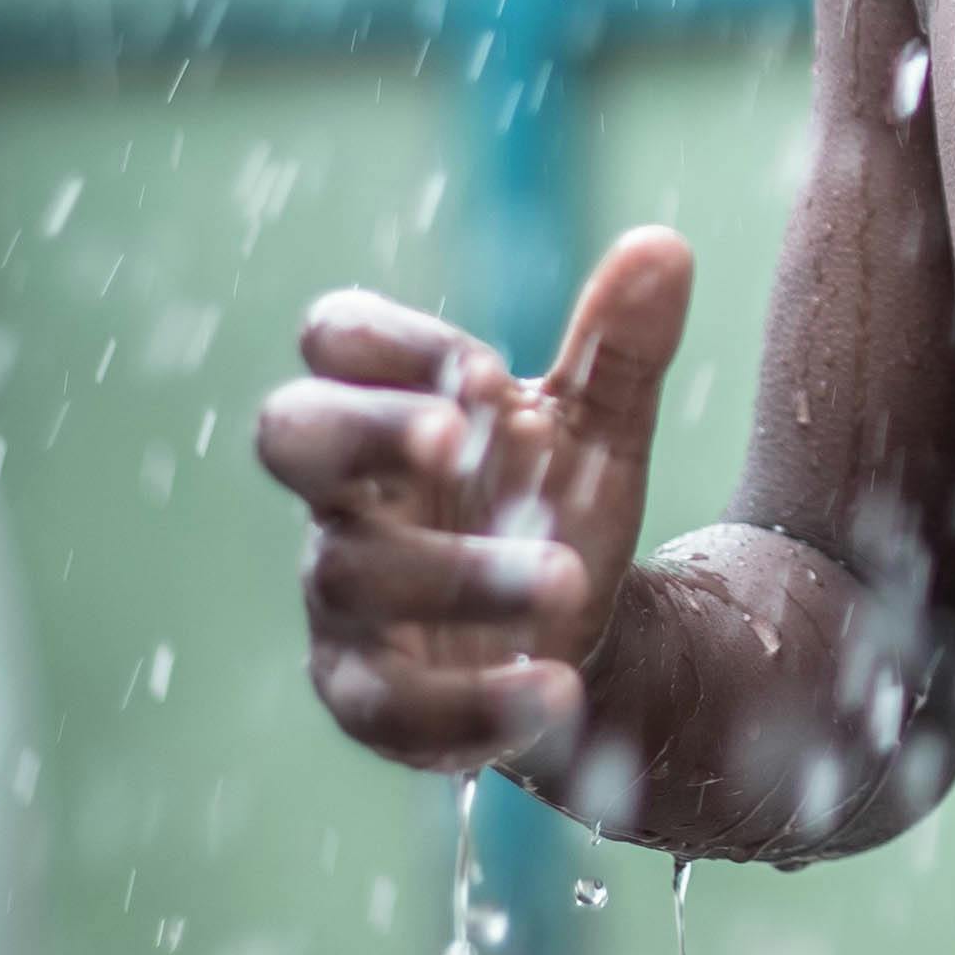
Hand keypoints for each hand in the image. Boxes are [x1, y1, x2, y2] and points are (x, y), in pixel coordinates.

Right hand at [254, 230, 694, 796]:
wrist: (581, 637)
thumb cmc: (555, 505)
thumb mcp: (600, 426)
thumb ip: (621, 346)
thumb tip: (663, 247)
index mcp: (391, 411)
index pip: (336, 339)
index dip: (391, 342)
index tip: (489, 370)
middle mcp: (347, 497)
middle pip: (291, 433)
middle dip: (365, 428)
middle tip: (457, 436)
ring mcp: (346, 600)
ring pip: (356, 575)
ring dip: (463, 571)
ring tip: (569, 576)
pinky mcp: (370, 697)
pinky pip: (389, 707)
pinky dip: (471, 702)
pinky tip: (554, 690)